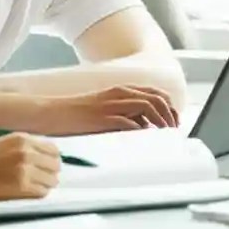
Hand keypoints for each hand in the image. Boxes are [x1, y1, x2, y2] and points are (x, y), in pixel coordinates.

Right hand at [0, 133, 61, 200]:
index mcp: (22, 138)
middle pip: (55, 165)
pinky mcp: (22, 187)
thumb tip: (47, 158)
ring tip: (32, 187)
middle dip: (50, 173)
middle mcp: (26, 152)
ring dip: (45, 184)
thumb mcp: (3, 144)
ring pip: (51, 180)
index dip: (52, 159)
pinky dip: (38, 193)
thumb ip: (25, 147)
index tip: (47, 166)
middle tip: (41, 179)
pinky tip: (27, 193)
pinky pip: (42, 192)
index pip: (53, 149)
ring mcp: (25, 169)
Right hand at [36, 85, 178, 134]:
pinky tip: (145, 138)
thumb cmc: (77, 115)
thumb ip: (125, 114)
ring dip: (160, 121)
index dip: (169, 106)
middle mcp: (119, 93)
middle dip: (170, 114)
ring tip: (165, 134)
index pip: (155, 92)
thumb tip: (144, 126)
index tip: (175, 121)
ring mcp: (112, 105)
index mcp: (121, 90)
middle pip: (155, 98)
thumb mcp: (105, 109)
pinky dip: (141, 130)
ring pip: (147, 107)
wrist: (53, 113)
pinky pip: (129, 122)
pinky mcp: (103, 118)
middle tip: (174, 129)